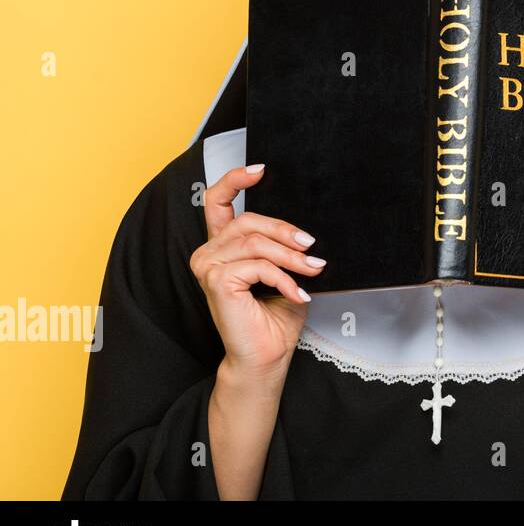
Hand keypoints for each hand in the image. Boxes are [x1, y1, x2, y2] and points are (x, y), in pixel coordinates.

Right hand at [190, 164, 325, 378]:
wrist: (266, 356)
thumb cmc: (275, 317)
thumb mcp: (286, 271)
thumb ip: (285, 246)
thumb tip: (307, 229)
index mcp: (223, 246)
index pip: (218, 202)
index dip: (235, 180)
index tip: (261, 170)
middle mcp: (209, 253)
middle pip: (249, 221)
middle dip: (286, 232)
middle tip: (313, 248)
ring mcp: (208, 266)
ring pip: (257, 243)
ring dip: (292, 257)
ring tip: (313, 271)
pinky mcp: (216, 280)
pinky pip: (259, 266)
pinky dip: (284, 278)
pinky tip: (298, 293)